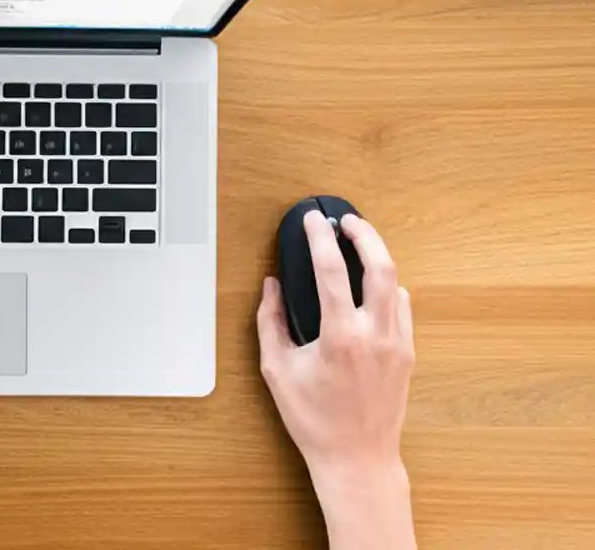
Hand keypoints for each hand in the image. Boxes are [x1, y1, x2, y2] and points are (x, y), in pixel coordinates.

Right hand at [256, 210, 415, 548]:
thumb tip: (272, 286)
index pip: (331, 270)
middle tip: (347, 221)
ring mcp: (398, 344)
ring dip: (378, 258)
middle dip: (365, 234)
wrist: (357, 459)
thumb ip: (270, 322)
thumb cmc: (314, 421)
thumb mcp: (277, 371)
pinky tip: (373, 287)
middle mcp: (375, 335)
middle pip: (381, 265)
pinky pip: (404, 308)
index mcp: (340, 336)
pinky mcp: (408, 354)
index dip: (320, 238)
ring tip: (359, 247)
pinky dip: (389, 289)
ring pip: (397, 283)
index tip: (313, 220)